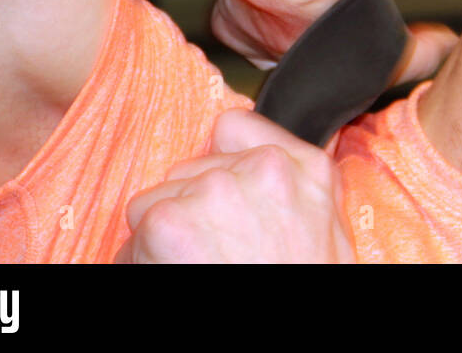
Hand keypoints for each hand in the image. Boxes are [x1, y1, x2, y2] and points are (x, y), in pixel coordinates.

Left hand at [114, 108, 354, 262]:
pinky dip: (142, 262)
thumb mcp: (329, 228)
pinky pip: (133, 238)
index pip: (232, 129)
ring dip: (166, 236)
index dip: (220, 165)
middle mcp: (260, 168)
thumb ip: (300, 183)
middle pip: (191, 171)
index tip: (223, 197)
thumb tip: (271, 157)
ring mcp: (211, 190)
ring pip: (158, 200)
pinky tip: (175, 275)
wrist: (285, 337)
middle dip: (193, 208)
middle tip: (214, 253)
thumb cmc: (306, 281)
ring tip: (196, 268)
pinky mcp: (166, 221)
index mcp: (305, 166)